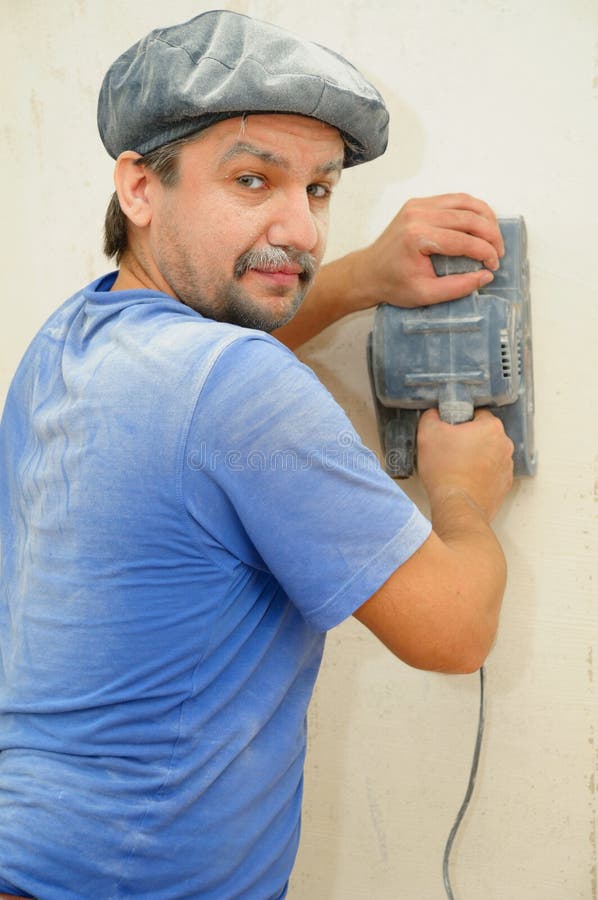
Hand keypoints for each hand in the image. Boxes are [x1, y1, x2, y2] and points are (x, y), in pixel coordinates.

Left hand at [357, 193, 504, 307]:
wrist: (368, 272)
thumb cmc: (393, 285)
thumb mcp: (426, 294)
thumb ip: (458, 287)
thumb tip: (486, 275)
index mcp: (417, 238)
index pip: (463, 240)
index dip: (485, 252)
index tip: (494, 266)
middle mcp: (418, 215)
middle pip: (468, 217)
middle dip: (490, 235)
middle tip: (498, 253)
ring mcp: (418, 205)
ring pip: (465, 202)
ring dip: (486, 218)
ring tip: (494, 238)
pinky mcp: (419, 203)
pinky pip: (454, 200)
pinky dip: (473, 210)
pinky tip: (481, 225)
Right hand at [416, 408, 513, 521]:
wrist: (457, 506)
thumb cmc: (445, 471)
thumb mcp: (428, 433)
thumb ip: (431, 416)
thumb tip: (435, 414)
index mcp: (491, 427)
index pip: (476, 414)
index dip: (459, 422)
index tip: (449, 432)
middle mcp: (505, 445)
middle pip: (484, 434)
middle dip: (469, 439)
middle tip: (450, 450)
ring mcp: (507, 466)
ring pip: (488, 453)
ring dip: (475, 457)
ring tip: (456, 467)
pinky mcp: (504, 485)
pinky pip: (491, 473)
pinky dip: (480, 474)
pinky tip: (464, 480)